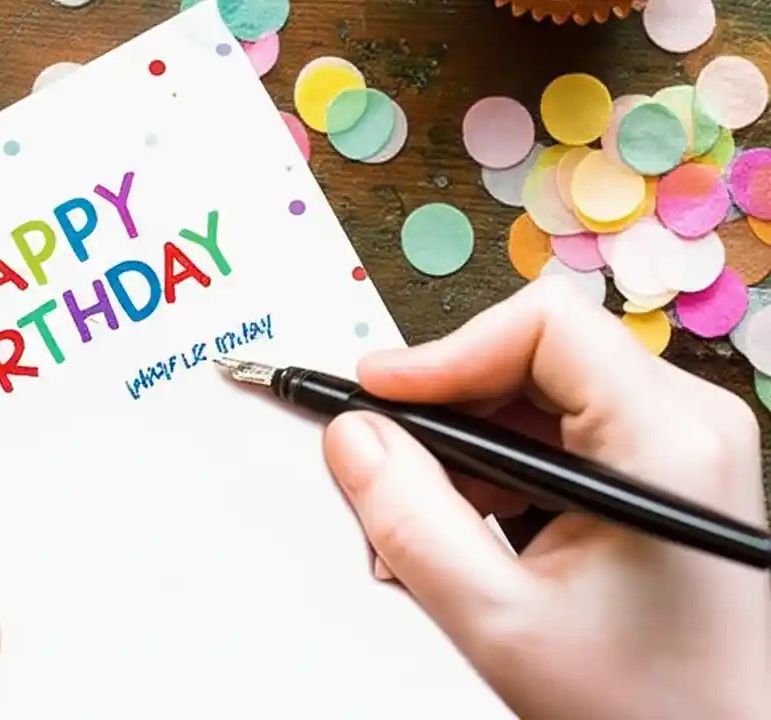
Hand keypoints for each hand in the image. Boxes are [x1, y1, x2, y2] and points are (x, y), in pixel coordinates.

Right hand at [324, 278, 769, 719]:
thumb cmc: (650, 705)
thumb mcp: (499, 618)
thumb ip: (411, 520)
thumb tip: (354, 438)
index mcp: (668, 441)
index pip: (542, 325)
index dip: (445, 351)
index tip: (379, 393)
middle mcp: (686, 424)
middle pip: (533, 356)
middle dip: (447, 412)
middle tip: (386, 469)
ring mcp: (677, 445)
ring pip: (536, 397)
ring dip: (466, 451)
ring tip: (427, 526)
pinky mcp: (658, 470)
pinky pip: (556, 434)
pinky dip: (498, 473)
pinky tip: (470, 533)